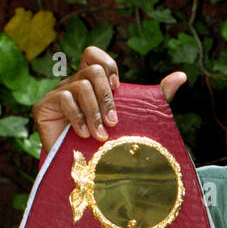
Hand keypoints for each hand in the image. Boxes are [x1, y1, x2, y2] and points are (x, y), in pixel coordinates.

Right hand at [32, 45, 187, 151]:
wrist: (85, 172)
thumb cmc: (110, 144)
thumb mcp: (137, 117)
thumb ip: (158, 96)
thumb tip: (182, 76)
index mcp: (91, 82)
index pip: (94, 55)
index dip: (108, 67)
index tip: (119, 90)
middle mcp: (73, 84)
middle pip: (91, 69)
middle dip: (108, 97)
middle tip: (115, 122)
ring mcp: (57, 94)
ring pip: (80, 86)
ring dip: (95, 113)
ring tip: (101, 135)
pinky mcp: (44, 107)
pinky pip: (63, 99)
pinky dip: (78, 118)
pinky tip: (83, 135)